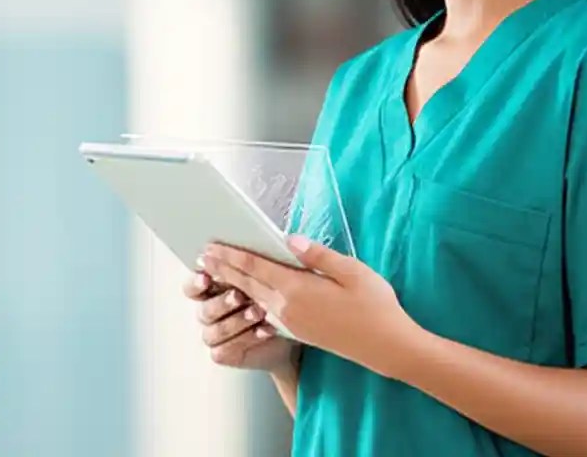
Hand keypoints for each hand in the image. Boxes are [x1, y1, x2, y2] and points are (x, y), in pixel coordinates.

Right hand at [183, 268, 298, 372]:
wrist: (293, 331)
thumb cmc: (275, 297)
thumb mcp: (268, 277)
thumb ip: (257, 264)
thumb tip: (266, 246)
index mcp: (212, 290)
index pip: (192, 287)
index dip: (195, 283)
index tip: (207, 278)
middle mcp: (210, 312)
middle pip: (204, 310)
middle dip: (222, 303)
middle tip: (239, 296)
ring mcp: (215, 334)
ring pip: (213, 331)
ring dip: (235, 321)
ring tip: (259, 312)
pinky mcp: (224, 353)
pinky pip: (225, 350)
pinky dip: (245, 340)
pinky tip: (264, 331)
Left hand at [201, 235, 417, 375]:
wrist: (385, 346)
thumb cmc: (374, 305)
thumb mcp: (352, 271)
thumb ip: (318, 255)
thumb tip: (290, 239)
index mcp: (297, 289)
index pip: (255, 268)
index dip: (231, 256)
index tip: (211, 247)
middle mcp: (287, 308)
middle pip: (247, 284)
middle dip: (223, 269)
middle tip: (201, 258)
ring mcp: (290, 322)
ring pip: (254, 298)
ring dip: (234, 285)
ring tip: (217, 274)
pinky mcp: (298, 331)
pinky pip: (266, 311)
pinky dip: (251, 299)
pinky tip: (248, 295)